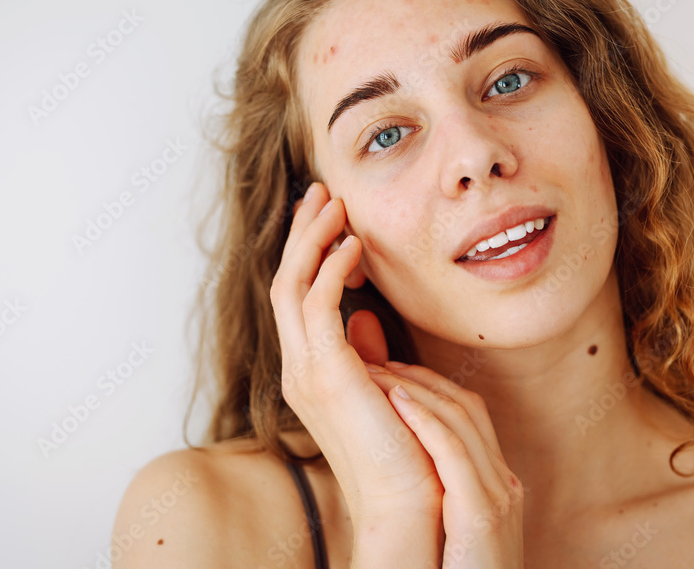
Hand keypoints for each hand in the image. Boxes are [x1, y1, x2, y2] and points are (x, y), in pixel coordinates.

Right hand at [269, 181, 446, 529]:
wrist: (406, 501)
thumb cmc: (403, 448)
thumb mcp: (381, 388)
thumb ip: (365, 351)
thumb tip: (363, 315)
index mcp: (310, 369)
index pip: (298, 295)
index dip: (308, 251)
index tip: (328, 215)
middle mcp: (298, 367)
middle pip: (286, 281)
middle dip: (303, 233)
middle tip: (321, 192)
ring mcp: (306, 370)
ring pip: (293, 286)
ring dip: (313, 240)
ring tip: (336, 204)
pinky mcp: (326, 374)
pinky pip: (317, 306)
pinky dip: (331, 269)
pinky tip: (353, 245)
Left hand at [365, 361, 524, 568]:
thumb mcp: (450, 532)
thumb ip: (437, 494)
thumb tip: (408, 470)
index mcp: (495, 486)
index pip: (467, 416)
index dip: (429, 387)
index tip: (390, 373)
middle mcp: (502, 484)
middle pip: (466, 407)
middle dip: (421, 377)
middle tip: (377, 361)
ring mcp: (497, 497)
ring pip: (460, 420)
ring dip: (415, 389)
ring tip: (376, 372)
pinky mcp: (482, 515)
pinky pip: (453, 453)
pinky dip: (424, 419)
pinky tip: (394, 398)